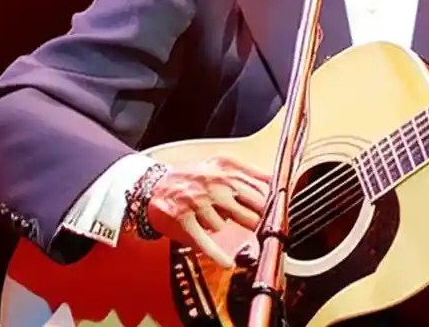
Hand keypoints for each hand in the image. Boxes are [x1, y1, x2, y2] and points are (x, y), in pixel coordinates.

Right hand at [144, 156, 269, 268]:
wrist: (150, 185)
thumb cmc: (188, 180)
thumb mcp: (219, 168)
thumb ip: (247, 176)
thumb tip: (278, 185)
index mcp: (225, 167)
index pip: (261, 189)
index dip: (271, 205)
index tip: (276, 215)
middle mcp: (213, 182)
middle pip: (251, 209)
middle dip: (254, 222)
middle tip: (256, 229)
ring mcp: (197, 200)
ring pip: (224, 225)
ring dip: (218, 226)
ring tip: (206, 218)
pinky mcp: (183, 218)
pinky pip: (206, 241)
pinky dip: (217, 254)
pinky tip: (227, 261)